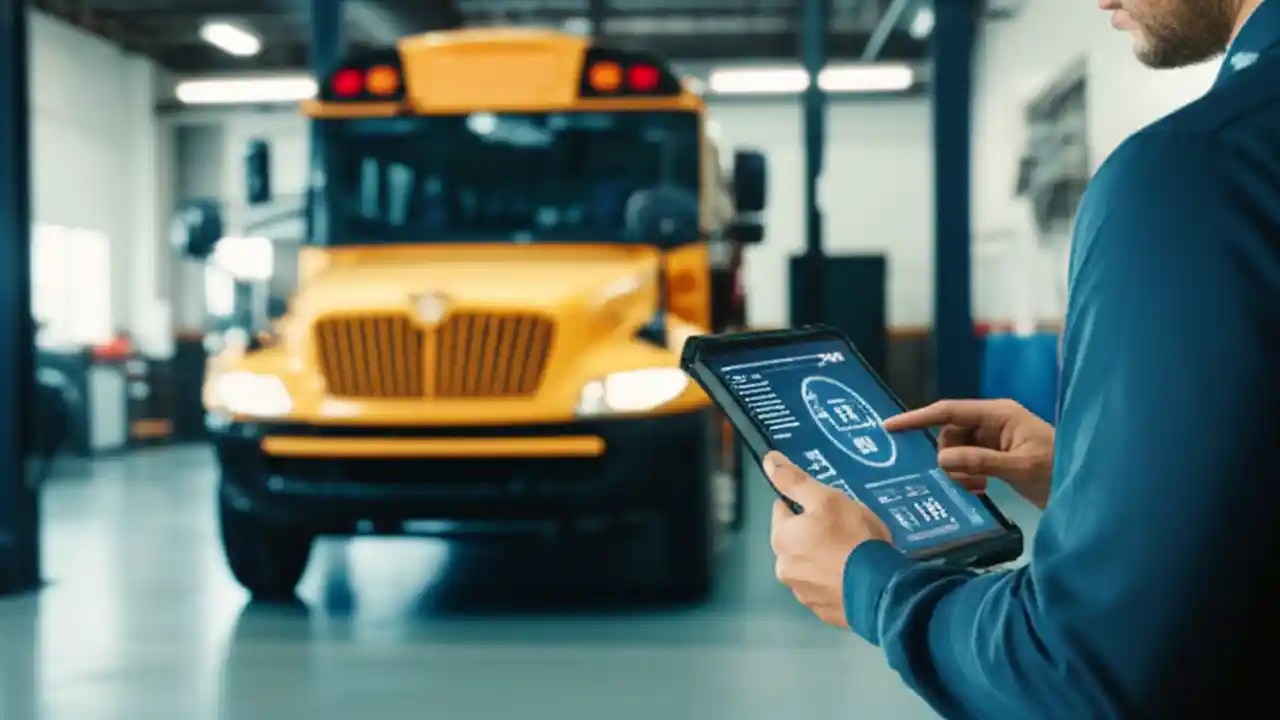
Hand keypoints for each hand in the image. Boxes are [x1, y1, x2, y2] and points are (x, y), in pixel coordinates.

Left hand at [765, 451, 892, 628]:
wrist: (881, 590)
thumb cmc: (852, 537)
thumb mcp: (826, 499)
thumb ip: (794, 480)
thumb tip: (768, 460)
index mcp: (781, 539)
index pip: (783, 510)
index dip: (804, 505)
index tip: (826, 508)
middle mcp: (784, 569)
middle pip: (794, 540)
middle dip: (812, 534)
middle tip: (843, 530)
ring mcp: (803, 594)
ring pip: (808, 566)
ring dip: (822, 559)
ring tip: (851, 555)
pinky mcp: (823, 612)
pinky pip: (824, 589)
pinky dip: (833, 582)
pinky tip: (853, 576)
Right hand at [883, 399, 1054, 509]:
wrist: (1087, 491)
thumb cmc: (1060, 470)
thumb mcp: (1019, 467)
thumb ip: (980, 461)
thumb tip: (941, 459)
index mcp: (999, 414)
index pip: (949, 411)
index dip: (918, 418)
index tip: (890, 427)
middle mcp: (994, 423)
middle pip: (950, 434)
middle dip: (947, 456)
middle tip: (959, 480)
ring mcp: (996, 440)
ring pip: (956, 451)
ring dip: (958, 470)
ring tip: (975, 487)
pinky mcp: (997, 458)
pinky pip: (968, 463)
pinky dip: (967, 476)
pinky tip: (979, 490)